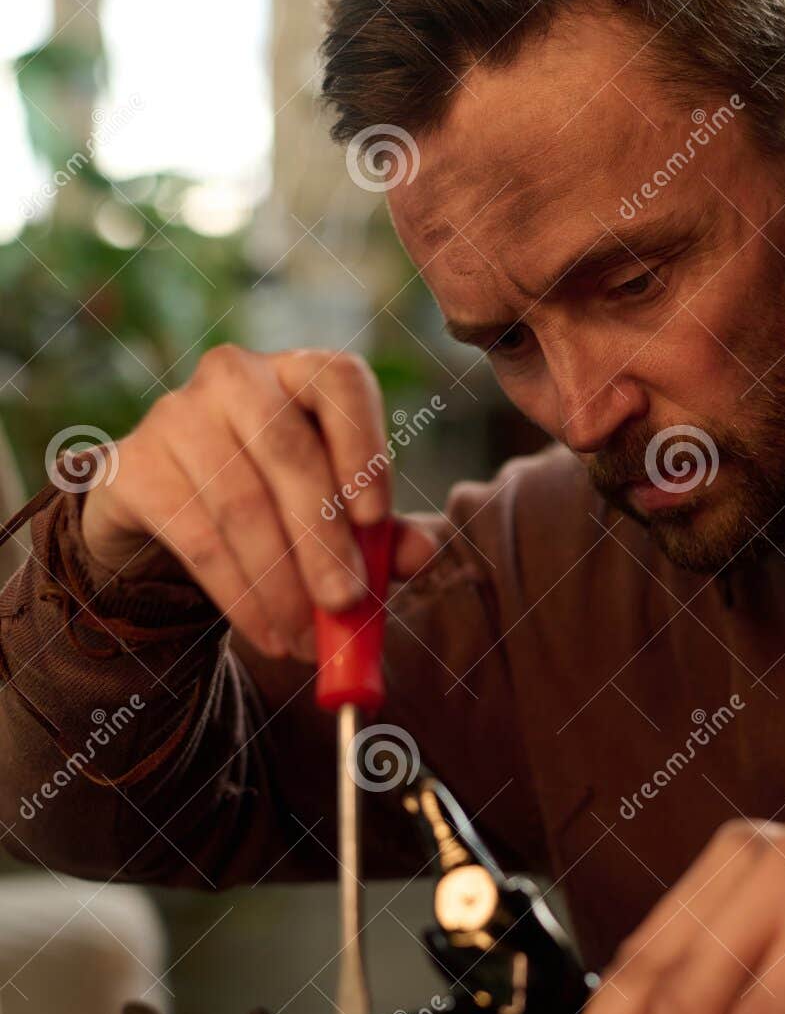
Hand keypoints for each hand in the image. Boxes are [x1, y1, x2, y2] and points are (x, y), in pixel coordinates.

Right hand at [80, 344, 439, 659]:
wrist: (167, 512)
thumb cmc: (272, 502)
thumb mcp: (333, 514)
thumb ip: (382, 533)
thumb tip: (421, 552)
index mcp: (299, 373)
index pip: (338, 380)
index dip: (361, 443)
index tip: (376, 518)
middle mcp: (236, 376)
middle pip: (286, 450)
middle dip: (321, 539)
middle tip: (343, 604)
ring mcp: (176, 414)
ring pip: (240, 504)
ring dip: (280, 585)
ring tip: (307, 640)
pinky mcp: (134, 466)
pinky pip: (196, 539)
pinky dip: (240, 597)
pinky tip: (268, 635)